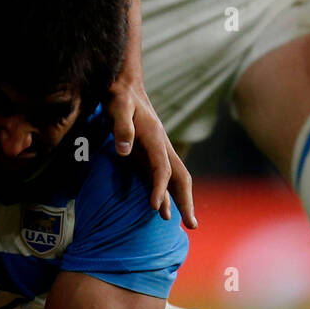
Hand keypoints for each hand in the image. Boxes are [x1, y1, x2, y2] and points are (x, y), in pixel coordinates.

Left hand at [105, 76, 195, 227]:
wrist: (125, 83)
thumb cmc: (119, 95)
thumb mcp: (117, 106)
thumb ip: (122, 127)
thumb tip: (125, 152)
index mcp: (155, 135)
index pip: (162, 168)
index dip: (159, 188)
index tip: (154, 208)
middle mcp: (161, 144)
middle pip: (181, 176)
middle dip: (186, 200)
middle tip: (192, 225)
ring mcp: (158, 149)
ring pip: (176, 177)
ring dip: (180, 199)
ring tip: (186, 222)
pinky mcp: (149, 152)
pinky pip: (163, 176)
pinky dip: (168, 192)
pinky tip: (165, 206)